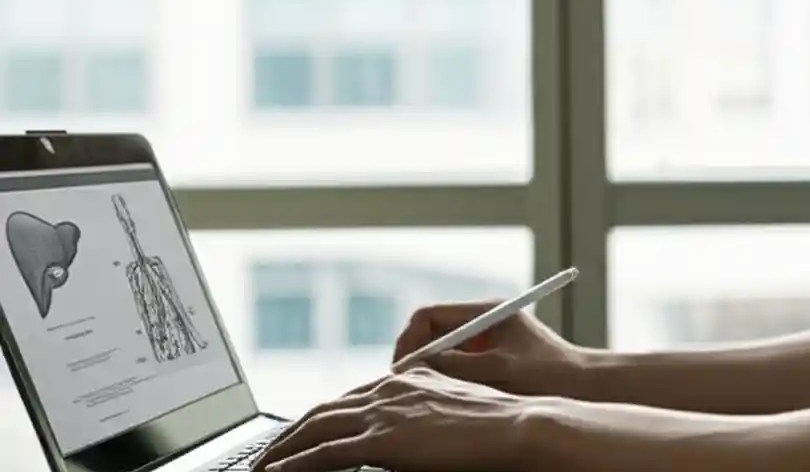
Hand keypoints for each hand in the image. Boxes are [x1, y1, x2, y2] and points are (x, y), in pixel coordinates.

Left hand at [251, 366, 540, 471]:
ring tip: (262, 466)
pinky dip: (293, 464)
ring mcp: (384, 411)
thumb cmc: (499, 423)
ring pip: (315, 427)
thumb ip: (429, 411)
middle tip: (269, 453)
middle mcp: (390, 387)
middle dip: (292, 433)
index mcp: (408, 377)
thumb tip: (416, 430)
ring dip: (282, 449)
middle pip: (325, 409)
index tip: (306, 434)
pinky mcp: (382, 439)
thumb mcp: (458, 408)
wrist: (516, 427)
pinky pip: (324, 453)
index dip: (323, 417)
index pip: (352, 397)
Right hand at [392, 301, 590, 397]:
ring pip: (440, 352)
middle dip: (414, 359)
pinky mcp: (490, 358)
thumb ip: (455, 365)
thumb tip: (412, 366)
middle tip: (403, 389)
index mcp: (486, 310)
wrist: (586, 385)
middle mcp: (483, 320)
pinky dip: (445, 382)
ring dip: (429, 373)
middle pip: (430, 333)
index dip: (409, 343)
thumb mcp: (498, 370)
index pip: (428, 316)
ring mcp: (486, 339)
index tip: (401, 372)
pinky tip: (445, 403)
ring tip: (424, 398)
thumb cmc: (549, 374)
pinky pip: (455, 367)